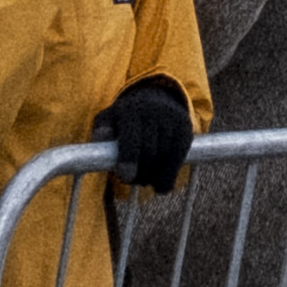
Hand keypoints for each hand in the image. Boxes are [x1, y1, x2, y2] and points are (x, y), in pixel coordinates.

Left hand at [97, 78, 197, 192]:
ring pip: (164, 155)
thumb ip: (101, 130)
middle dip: (140, 171)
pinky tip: (161, 186)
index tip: (126, 176)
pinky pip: (179, 156)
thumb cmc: (124, 119)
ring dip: (153, 175)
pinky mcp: (185, 128)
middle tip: (129, 180)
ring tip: (143, 180)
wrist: (155, 99)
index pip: (131, 135)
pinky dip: (169, 175)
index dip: (128, 156)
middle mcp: (153, 111)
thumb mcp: (108, 120)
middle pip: (149, 149)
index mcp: (130, 109)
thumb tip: (101, 137)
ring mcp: (171, 119)